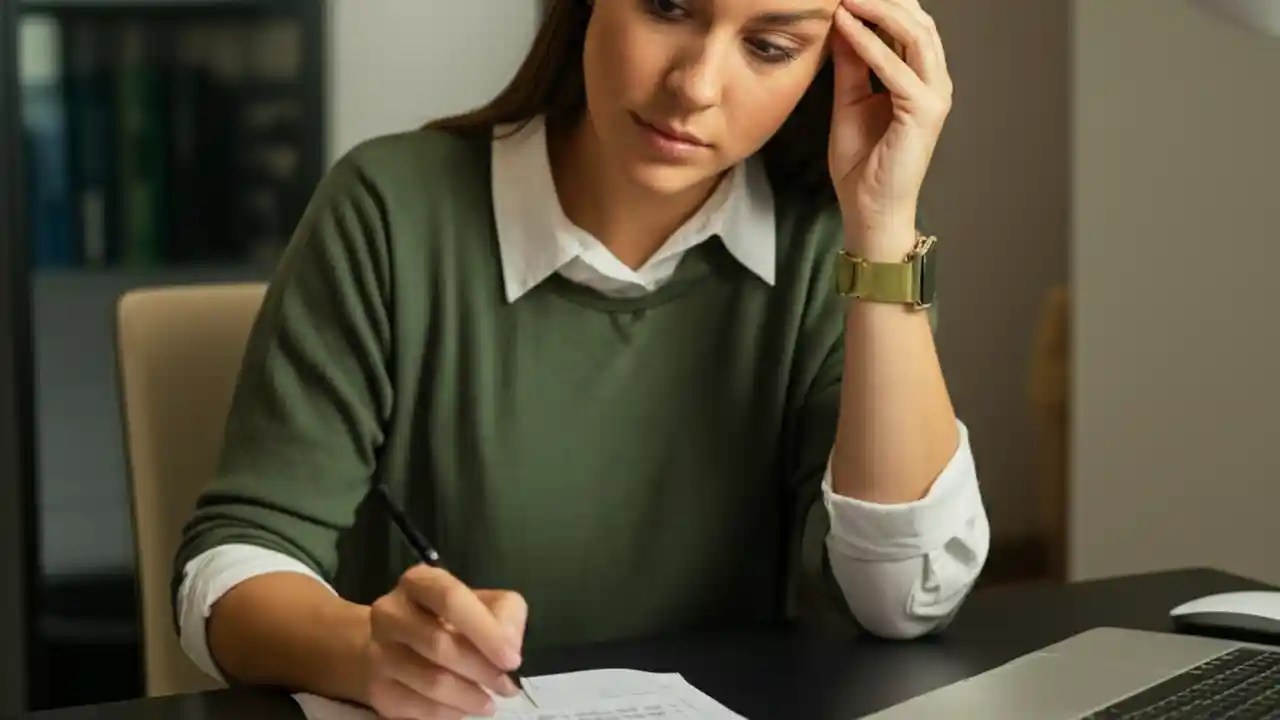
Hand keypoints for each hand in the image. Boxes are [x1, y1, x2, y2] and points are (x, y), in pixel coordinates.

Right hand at [367, 565, 527, 718]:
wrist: (396, 644)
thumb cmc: (451, 619)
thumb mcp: (486, 604)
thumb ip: (505, 615)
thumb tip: (508, 645)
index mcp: (419, 582)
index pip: (450, 599)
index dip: (484, 631)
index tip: (511, 659)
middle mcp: (391, 612)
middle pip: (439, 645)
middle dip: (481, 670)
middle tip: (506, 686)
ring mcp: (379, 652)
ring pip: (430, 682)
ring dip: (468, 697)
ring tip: (489, 702)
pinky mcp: (378, 688)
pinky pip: (419, 707)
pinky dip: (449, 712)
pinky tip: (464, 708)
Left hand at [828, 0, 952, 258]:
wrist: (869, 207)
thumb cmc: (862, 163)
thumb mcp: (849, 100)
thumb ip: (851, 63)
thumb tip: (841, 22)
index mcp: (920, 77)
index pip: (909, 23)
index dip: (883, 1)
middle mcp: (934, 81)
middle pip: (918, 20)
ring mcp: (934, 96)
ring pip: (916, 34)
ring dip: (879, 9)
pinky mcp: (923, 112)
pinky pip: (896, 67)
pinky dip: (869, 43)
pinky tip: (845, 26)